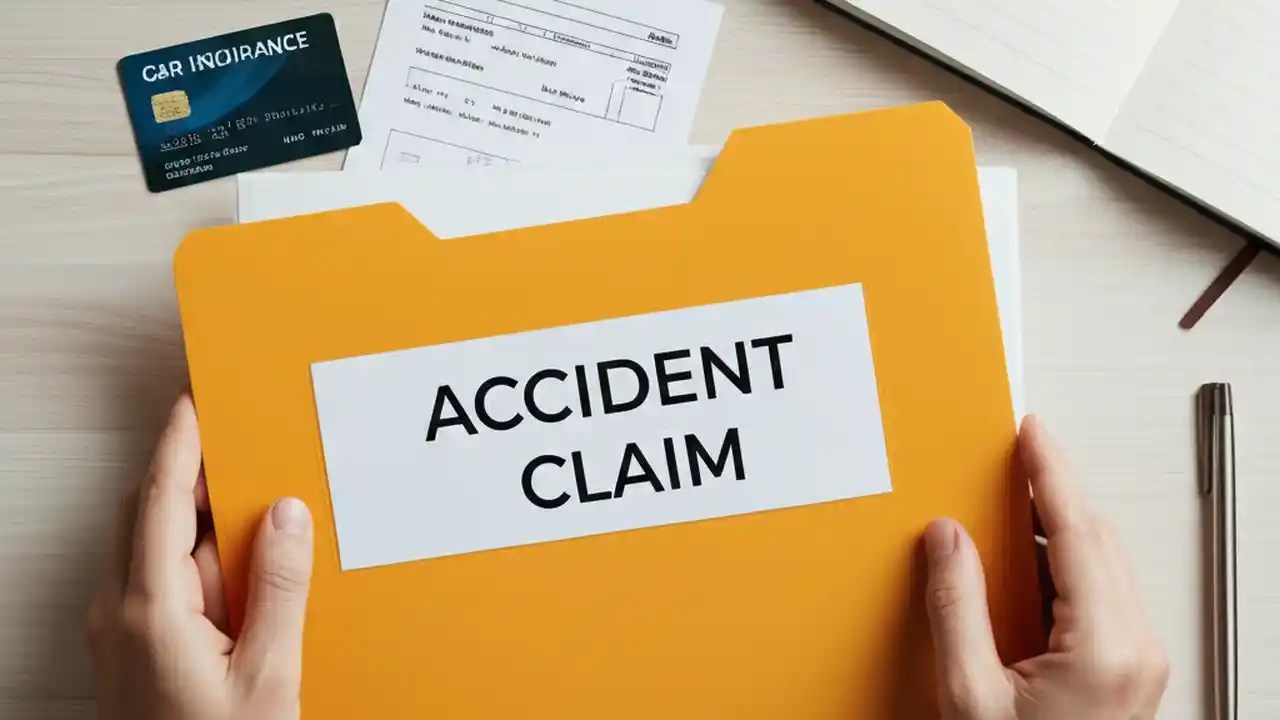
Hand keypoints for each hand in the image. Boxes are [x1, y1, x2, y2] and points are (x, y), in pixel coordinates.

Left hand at [86, 393, 315, 719]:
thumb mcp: (269, 675)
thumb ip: (278, 587)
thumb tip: (284, 513)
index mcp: (149, 610)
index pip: (157, 500)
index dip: (177, 443)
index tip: (194, 400)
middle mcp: (120, 612)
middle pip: (149, 516)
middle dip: (194, 478)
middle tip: (246, 451)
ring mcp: (120, 632)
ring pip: (156, 550)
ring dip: (202, 530)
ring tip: (261, 529)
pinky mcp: (132, 649)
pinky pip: (161, 583)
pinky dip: (198, 566)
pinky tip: (243, 583)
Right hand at [924, 416, 1168, 719]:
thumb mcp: (970, 696)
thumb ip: (955, 607)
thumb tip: (947, 539)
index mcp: (1105, 648)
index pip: (1079, 532)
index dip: (1051, 472)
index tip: (1032, 433)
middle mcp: (1136, 649)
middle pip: (1098, 541)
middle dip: (1053, 495)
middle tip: (1013, 461)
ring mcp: (1139, 662)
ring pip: (1104, 566)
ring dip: (1060, 531)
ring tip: (1011, 507)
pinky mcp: (1128, 672)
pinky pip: (1102, 595)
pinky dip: (1066, 567)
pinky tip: (1028, 564)